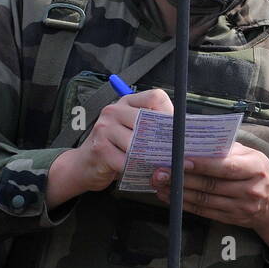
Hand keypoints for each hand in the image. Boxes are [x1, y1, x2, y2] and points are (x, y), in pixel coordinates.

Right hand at [48, 89, 172, 206]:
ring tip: (154, 164)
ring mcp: (104, 128)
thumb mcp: (133, 131)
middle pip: (149, 121)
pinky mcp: (99, 148)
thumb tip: (184, 134)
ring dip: (149, 157)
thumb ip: (153, 127)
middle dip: (162, 140)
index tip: (173, 130)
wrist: (84, 164)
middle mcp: (114, 111)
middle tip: (171, 153)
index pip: (156, 97)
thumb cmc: (115, 148)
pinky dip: (136, 168)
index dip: (169, 114)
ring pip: (139, 143)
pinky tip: (138, 170)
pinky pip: (127, 160)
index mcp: (127, 102)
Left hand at [150, 141, 268, 256]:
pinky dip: (184, 204)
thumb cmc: (257, 171)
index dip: (202, 165)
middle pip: (211, 185)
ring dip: (179, 193)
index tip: (180, 160)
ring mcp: (242, 207)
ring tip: (160, 185)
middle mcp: (251, 189)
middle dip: (182, 179)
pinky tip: (170, 197)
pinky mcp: (232, 219)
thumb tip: (195, 143)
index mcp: (255, 168)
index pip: (226, 167)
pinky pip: (204, 212)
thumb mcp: (250, 155)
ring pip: (204, 200)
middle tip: (160, 172)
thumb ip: (227, 149)